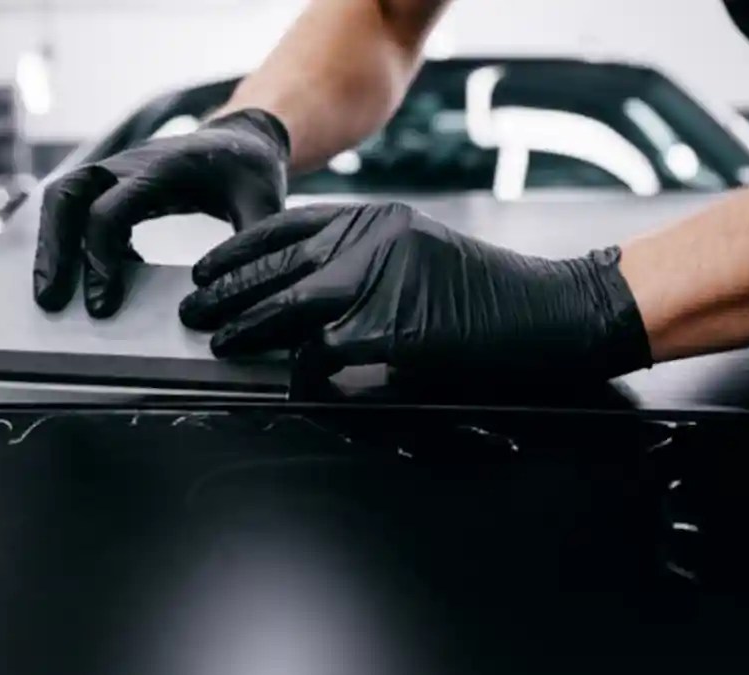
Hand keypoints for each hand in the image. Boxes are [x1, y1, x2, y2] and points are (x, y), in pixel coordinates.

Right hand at [34, 109, 288, 316]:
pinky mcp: (114, 187)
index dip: (100, 259)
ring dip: (51, 245)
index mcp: (162, 168)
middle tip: (50, 301)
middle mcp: (128, 165)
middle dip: (54, 250)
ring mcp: (116, 172)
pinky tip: (86, 283)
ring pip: (62, 198)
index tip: (103, 306)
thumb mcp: (264, 203)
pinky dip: (70, 243)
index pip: (110, 211)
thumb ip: (252, 245)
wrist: (242, 139)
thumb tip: (235, 294)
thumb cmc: (250, 170)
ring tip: (50, 296)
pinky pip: (76, 209)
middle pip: (67, 195)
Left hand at [179, 203, 652, 380]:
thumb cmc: (490, 293)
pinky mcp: (390, 328)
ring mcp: (379, 281)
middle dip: (226, 290)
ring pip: (286, 306)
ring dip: (244, 327)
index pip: (287, 227)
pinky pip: (321, 354)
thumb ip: (364, 265)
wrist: (554, 310)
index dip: (239, 250)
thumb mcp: (419, 255)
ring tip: (216, 340)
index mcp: (376, 219)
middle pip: (276, 265)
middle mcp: (371, 240)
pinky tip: (288, 381)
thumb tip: (305, 299)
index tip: (206, 268)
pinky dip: (301, 372)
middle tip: (193, 309)